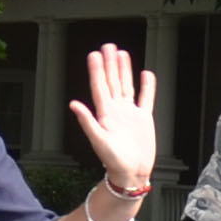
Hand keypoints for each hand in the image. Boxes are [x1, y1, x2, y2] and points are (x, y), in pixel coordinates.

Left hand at [67, 42, 160, 198]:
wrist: (132, 174)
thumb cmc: (113, 161)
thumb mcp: (98, 141)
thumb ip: (87, 121)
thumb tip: (73, 104)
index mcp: (105, 114)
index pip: (100, 87)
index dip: (96, 70)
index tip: (94, 55)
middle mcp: (117, 111)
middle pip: (112, 81)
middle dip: (109, 64)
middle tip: (107, 46)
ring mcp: (130, 113)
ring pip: (127, 85)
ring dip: (124, 70)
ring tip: (122, 54)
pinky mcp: (144, 119)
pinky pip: (146, 98)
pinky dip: (147, 86)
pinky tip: (146, 74)